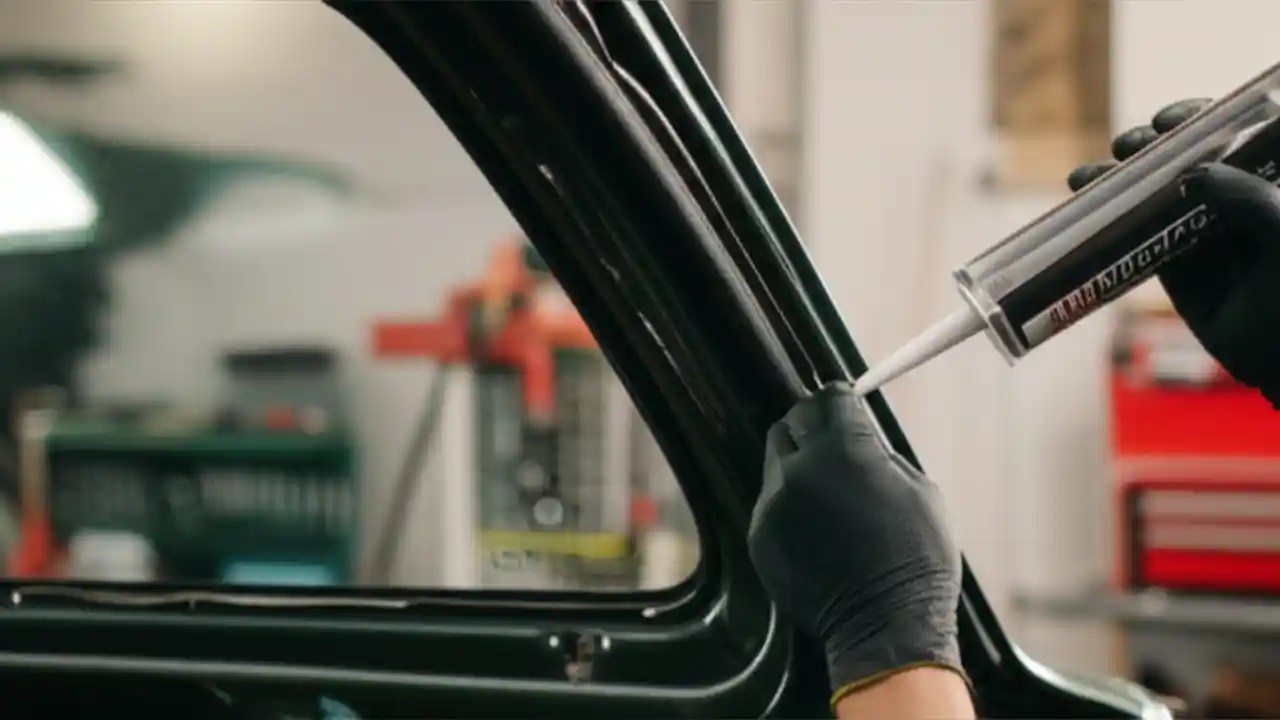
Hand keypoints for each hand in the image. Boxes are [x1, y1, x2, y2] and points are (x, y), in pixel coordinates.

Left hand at [748, 382, 965, 709]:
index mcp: (845, 452)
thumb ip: (880, 453)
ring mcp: (774, 506)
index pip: (828, 398)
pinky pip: (771, 505)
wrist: (888, 627)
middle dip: (811, 426)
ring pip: (776, 464)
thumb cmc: (917, 559)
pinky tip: (818, 531)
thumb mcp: (920, 490)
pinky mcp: (760, 537)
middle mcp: (799, 471)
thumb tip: (858, 431)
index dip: (839, 398)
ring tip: (830, 497)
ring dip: (799, 468)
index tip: (845, 402)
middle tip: (831, 441)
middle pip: (790, 423)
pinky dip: (791, 507)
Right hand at [1069, 99, 1279, 405]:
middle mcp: (1234, 198)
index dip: (1199, 118)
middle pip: (1186, 155)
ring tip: (1087, 176)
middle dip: (1150, 146)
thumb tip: (1195, 172)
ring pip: (1154, 190)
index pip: (1235, 132)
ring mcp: (1201, 229)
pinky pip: (1136, 231)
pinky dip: (1107, 217)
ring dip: (1119, 177)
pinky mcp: (1173, 262)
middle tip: (1127, 148)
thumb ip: (1249, 199)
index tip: (1168, 122)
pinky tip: (1082, 203)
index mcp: (1267, 181)